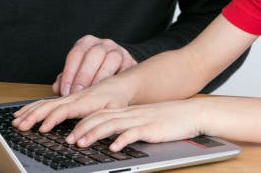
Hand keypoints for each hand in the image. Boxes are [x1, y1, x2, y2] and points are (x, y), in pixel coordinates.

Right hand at [12, 77, 131, 132]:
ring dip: (29, 111)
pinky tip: (24, 112)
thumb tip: (78, 140)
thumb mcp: (111, 115)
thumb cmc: (117, 101)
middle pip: (49, 105)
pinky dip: (33, 107)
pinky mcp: (66, 99)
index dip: (52, 119)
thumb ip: (96, 126)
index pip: (64, 110)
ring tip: (16, 120)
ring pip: (45, 103)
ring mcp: (68, 97)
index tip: (41, 129)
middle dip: (33, 115)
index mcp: (84, 101)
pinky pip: (47, 102)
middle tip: (19, 126)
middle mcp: (73, 97)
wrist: (119, 86)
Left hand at [52, 35, 136, 95]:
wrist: (119, 74)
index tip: (66, 90)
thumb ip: (66, 79)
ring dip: (100, 77)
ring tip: (93, 94)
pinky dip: (117, 80)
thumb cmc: (93, 73)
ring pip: (110, 59)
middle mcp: (102, 44)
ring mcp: (118, 51)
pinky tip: (109, 92)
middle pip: (93, 54)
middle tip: (78, 93)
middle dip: (84, 75)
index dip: (70, 73)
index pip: (76, 54)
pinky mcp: (130, 61)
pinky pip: (125, 69)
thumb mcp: (78, 74)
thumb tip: (57, 87)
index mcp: (86, 43)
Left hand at [67, 99, 204, 151]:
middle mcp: (131, 114)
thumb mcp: (144, 120)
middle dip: (82, 129)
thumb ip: (128, 125)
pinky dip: (122, 140)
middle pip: (101, 118)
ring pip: (112, 125)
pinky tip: (113, 147)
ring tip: (82, 143)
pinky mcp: (152, 128)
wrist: (191, 113)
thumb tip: (111, 137)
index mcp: (127, 111)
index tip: (70, 133)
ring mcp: (141, 120)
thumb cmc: (168, 119)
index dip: (83, 123)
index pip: (100, 114)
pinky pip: (134, 133)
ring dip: (95, 134)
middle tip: (69, 140)